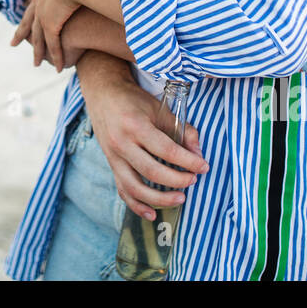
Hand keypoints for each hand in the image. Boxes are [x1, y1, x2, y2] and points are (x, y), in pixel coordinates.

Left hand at [11, 0, 80, 71]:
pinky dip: (56, 57)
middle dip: (20, 34)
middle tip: (13, 44)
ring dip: (38, 53)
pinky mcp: (51, 25)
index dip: (27, 13)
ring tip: (36, 64)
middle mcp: (38, 4)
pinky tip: (59, 67)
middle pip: (27, 23)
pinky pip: (53, 45)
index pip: (31, 4)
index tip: (22, 18)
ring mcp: (42, 15)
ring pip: (38, 39)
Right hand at [78, 60, 208, 220]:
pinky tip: (152, 214)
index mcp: (135, 126)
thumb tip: (198, 153)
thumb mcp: (160, 109)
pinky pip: (123, 190)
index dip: (188, 161)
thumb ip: (182, 130)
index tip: (203, 167)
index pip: (167, 150)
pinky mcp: (111, 164)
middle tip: (193, 181)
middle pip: (152, 171)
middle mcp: (121, 143)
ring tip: (180, 199)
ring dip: (159, 199)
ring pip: (135, 187)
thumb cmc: (133, 100)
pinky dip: (137, 205)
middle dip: (177, 180)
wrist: (102, 93)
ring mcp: (113, 156)